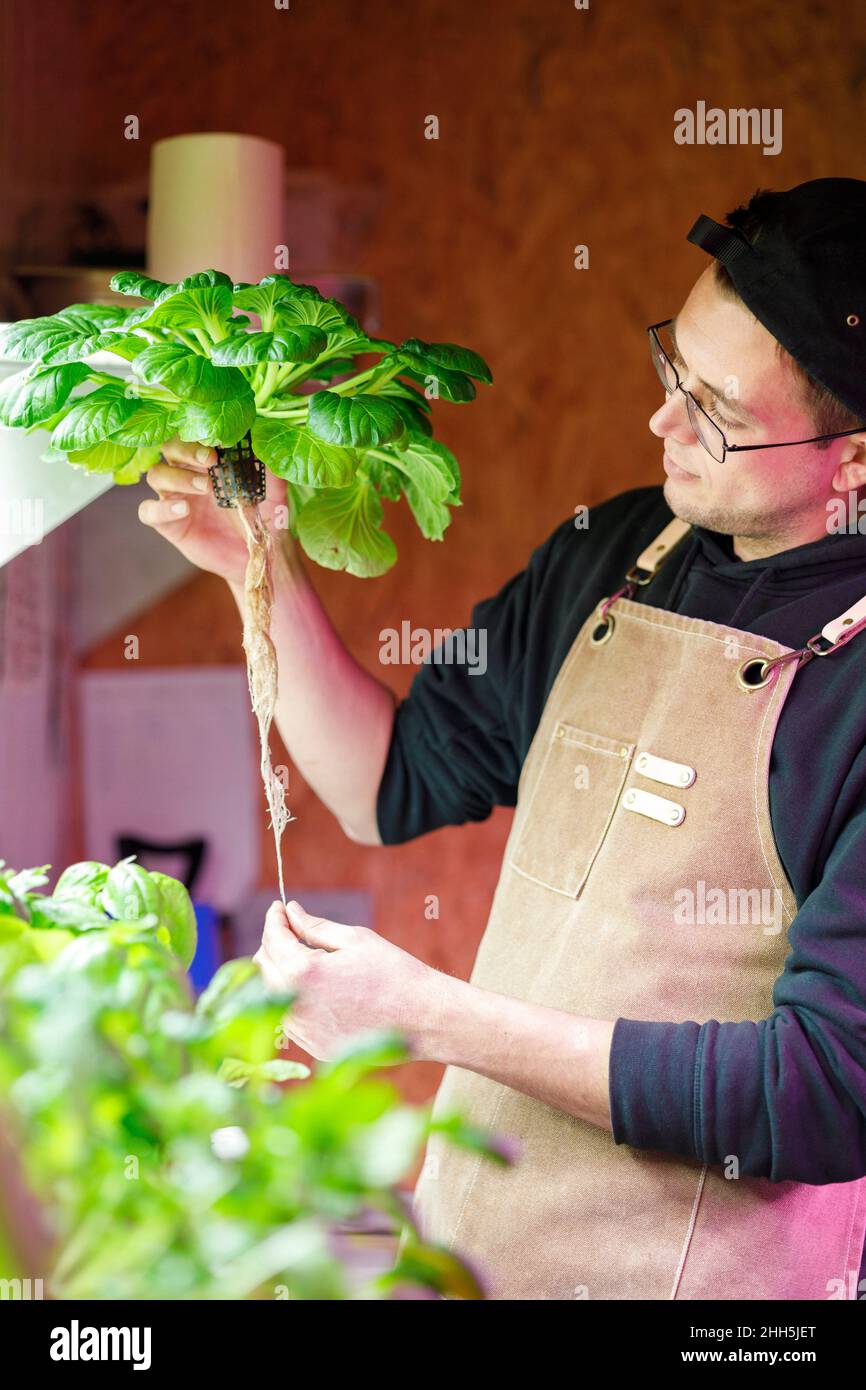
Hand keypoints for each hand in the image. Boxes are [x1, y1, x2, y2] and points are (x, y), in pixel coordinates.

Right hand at [137, 437, 291, 587]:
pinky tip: (182, 509)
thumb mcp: (273, 495)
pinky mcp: (168, 523)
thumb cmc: (262, 520)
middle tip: (210, 460)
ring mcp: (175, 497)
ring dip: (177, 476)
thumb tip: (269, 444)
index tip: (222, 440)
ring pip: (157, 474)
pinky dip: (161, 508)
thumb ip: (271, 472)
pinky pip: (149, 512)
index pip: (193, 435)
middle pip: (169, 448)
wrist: (256, 556)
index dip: (202, 433)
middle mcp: (187, 473)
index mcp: (208, 460)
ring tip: (205, 487)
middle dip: (187, 450)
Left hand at [252, 900, 445, 1060]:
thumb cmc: (394, 973)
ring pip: (271, 995)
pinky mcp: (315, 1048)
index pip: (273, 939)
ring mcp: (304, 1032)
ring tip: (305, 957)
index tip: (280, 907)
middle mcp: (296, 1006)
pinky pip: (290, 1018)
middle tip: (291, 928)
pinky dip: (293, 999)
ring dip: (280, 972)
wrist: (423, 1019)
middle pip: (264, 967)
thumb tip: (291, 911)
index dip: (274, 919)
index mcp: (304, 973)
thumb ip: (315, 926)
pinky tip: (316, 987)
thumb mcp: (355, 940)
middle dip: (273, 943)